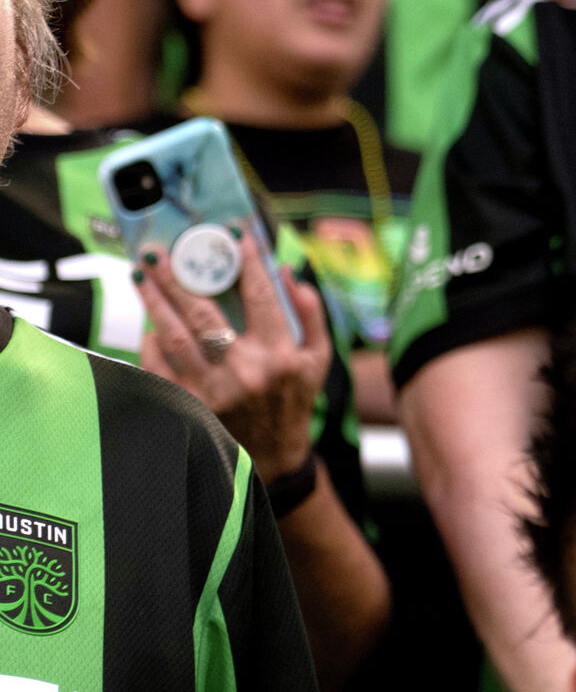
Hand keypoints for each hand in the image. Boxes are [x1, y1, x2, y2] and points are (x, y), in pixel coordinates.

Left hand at [137, 230, 331, 484]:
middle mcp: (245, 370)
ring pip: (174, 336)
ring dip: (154, 302)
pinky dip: (150, 344)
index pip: (261, 295)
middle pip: (204, 312)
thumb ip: (310, 314)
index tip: (233, 233)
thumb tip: (288, 272)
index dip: (247, 260)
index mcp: (280, 354)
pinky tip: (148, 325)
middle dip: (179, 276)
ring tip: (141, 275)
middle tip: (159, 251)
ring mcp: (212, 390)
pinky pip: (159, 368)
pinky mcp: (188, 406)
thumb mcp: (317, 359)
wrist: (271, 458)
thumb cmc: (294, 402)